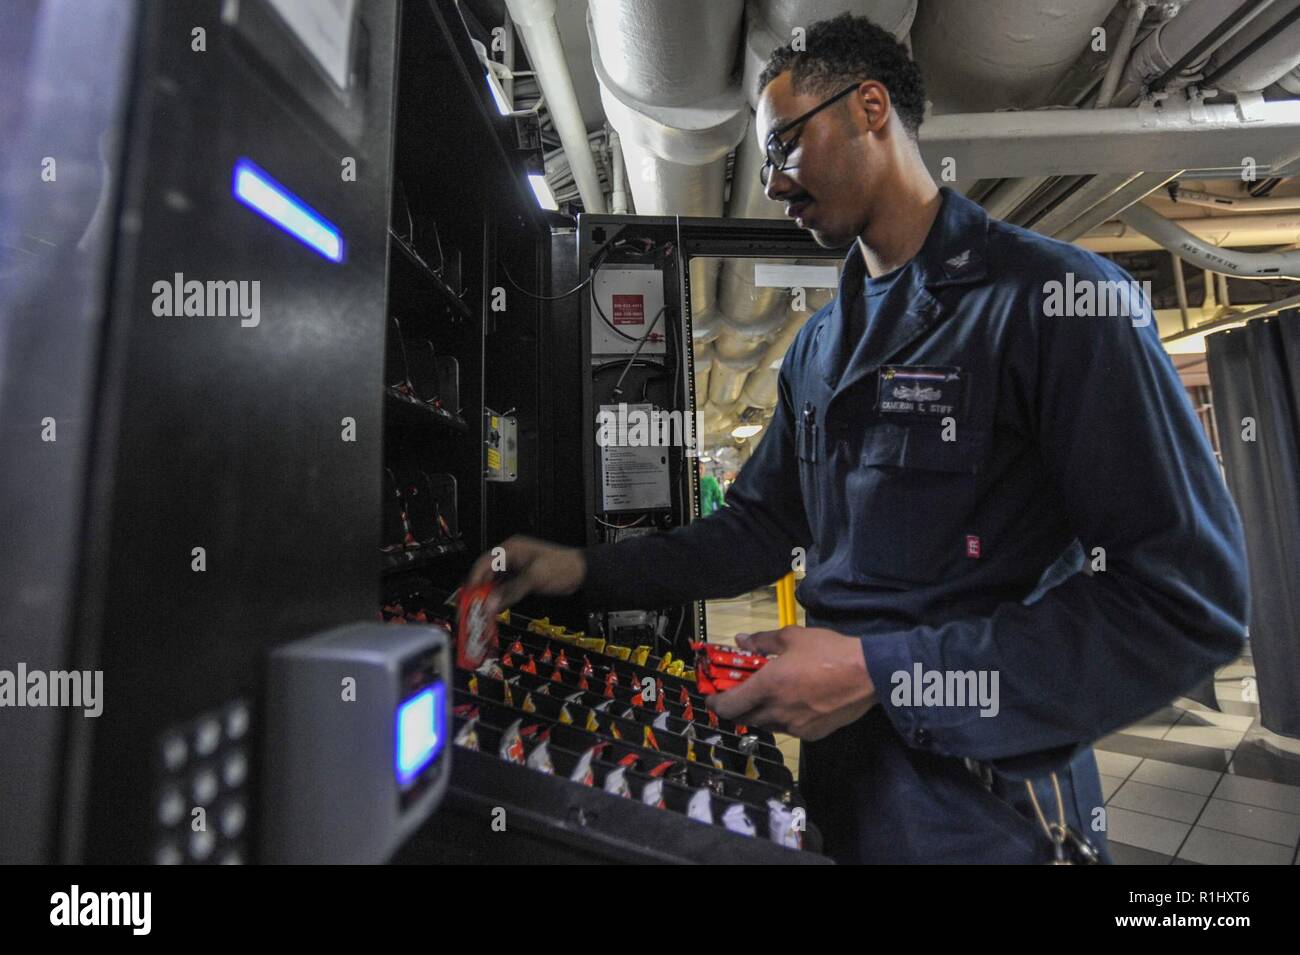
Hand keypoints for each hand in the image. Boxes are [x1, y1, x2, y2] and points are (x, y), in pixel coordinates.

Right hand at [464, 535, 586, 613]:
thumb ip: (511, 591)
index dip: (474, 579)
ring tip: (481, 610)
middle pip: (486, 574)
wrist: (581, 573)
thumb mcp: (534, 578)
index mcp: (511, 549)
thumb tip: (492, 603)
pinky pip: (504, 589)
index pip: (484, 562)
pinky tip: (494, 608)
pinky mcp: (521, 579)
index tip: (468, 594)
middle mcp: (511, 557)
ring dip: (488, 596)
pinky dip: (498, 598)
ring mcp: (516, 568)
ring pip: (494, 583)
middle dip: (479, 590)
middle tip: (471, 606)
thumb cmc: (563, 566)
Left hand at [707, 626, 875, 740]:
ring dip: (762, 713)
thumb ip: (762, 642)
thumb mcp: (792, 637)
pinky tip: (796, 704)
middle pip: (745, 718)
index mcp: (767, 686)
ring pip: (767, 724)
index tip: (713, 699)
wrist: (869, 674)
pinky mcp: (812, 735)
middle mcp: (777, 711)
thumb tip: (740, 641)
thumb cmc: (828, 651)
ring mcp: (795, 727)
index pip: (729, 706)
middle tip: (741, 695)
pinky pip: (789, 729)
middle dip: (738, 708)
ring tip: (772, 697)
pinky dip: (784, 718)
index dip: (716, 704)